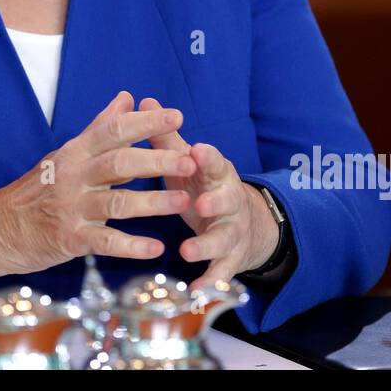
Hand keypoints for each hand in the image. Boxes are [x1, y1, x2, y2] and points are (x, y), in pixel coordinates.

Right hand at [0, 90, 196, 282]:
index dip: (146, 123)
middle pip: (120, 163)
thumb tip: (127, 96)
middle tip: (189, 162)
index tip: (177, 117)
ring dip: (153, 202)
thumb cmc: (38, 189)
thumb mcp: (67, 153)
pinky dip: (131, 245)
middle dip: (157, 161)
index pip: (114, 130)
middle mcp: (74, 175)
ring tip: (183, 201)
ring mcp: (71, 207)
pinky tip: (156, 248)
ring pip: (117, 202)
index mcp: (76, 151)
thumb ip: (100, 127)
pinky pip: (105, 241)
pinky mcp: (69, 238)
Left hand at [139, 96, 279, 290]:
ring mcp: (231, 230)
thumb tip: (144, 99)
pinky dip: (209, 282)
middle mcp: (228, 200)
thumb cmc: (205, 185)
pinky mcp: (230, 259)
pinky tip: (195, 291)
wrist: (246, 223)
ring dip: (206, 244)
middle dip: (215, 200)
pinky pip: (221, 272)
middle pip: (227, 199)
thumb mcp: (189, 162)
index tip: (197, 150)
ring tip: (186, 250)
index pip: (215, 161)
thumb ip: (166, 136)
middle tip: (200, 202)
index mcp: (216, 173)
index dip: (208, 157)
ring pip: (223, 237)